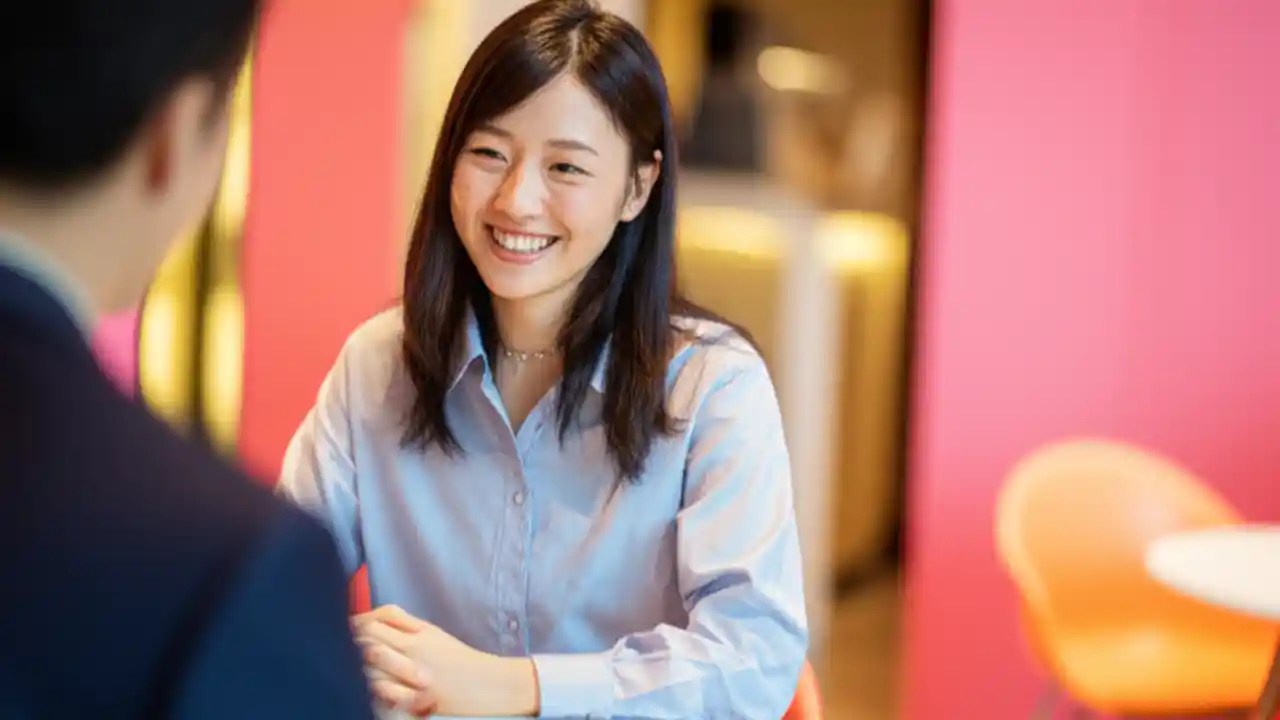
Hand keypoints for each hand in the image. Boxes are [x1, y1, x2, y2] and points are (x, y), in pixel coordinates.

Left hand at [352, 605, 538, 716]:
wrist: (492, 685)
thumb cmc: (462, 662)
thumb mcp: (436, 636)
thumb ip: (407, 626)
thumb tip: (376, 618)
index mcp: (421, 632)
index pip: (382, 617)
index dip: (360, 620)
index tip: (349, 626)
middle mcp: (416, 649)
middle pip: (371, 636)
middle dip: (353, 640)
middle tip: (342, 645)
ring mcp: (417, 673)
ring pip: (373, 663)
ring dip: (359, 665)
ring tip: (354, 668)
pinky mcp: (420, 697)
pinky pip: (386, 692)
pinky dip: (374, 689)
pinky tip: (369, 689)